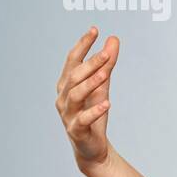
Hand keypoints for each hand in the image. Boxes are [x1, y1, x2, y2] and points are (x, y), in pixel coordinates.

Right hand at [55, 26, 118, 172]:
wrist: (92, 146)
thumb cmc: (94, 112)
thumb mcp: (103, 86)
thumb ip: (107, 64)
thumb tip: (114, 39)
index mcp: (67, 84)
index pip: (72, 60)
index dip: (82, 45)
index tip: (94, 29)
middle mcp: (63, 97)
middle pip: (74, 76)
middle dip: (90, 63)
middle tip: (106, 53)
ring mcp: (68, 114)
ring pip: (75, 95)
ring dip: (90, 83)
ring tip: (105, 74)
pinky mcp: (76, 130)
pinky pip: (83, 119)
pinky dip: (94, 110)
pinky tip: (107, 103)